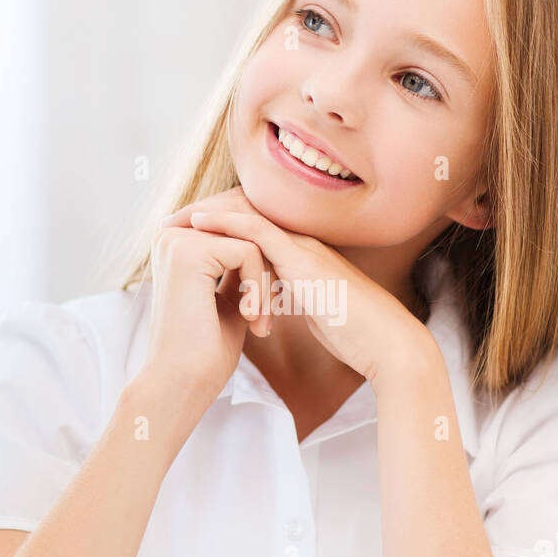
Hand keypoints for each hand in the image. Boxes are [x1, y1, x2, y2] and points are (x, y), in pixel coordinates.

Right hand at [140, 190, 277, 402]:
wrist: (182, 384)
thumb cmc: (204, 352)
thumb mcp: (228, 299)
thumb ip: (240, 270)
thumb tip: (266, 245)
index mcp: (177, 243)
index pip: (239, 235)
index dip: (259, 270)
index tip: (259, 313)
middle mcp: (171, 234)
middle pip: (247, 234)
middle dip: (264, 277)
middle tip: (262, 322)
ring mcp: (177, 240)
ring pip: (252, 241)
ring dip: (265, 285)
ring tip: (258, 322)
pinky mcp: (189, 252)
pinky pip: (249, 251)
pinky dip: (259, 288)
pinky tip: (249, 318)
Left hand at [160, 185, 432, 384]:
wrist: (388, 345)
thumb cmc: (357, 335)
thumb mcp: (313, 310)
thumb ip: (291, 299)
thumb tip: (266, 304)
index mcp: (303, 254)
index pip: (254, 226)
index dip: (219, 224)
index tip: (185, 232)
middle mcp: (302, 242)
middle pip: (245, 211)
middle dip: (205, 212)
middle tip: (169, 219)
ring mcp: (304, 247)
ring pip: (247, 213)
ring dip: (207, 212)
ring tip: (174, 217)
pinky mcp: (303, 259)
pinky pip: (257, 230)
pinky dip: (225, 222)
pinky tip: (199, 222)